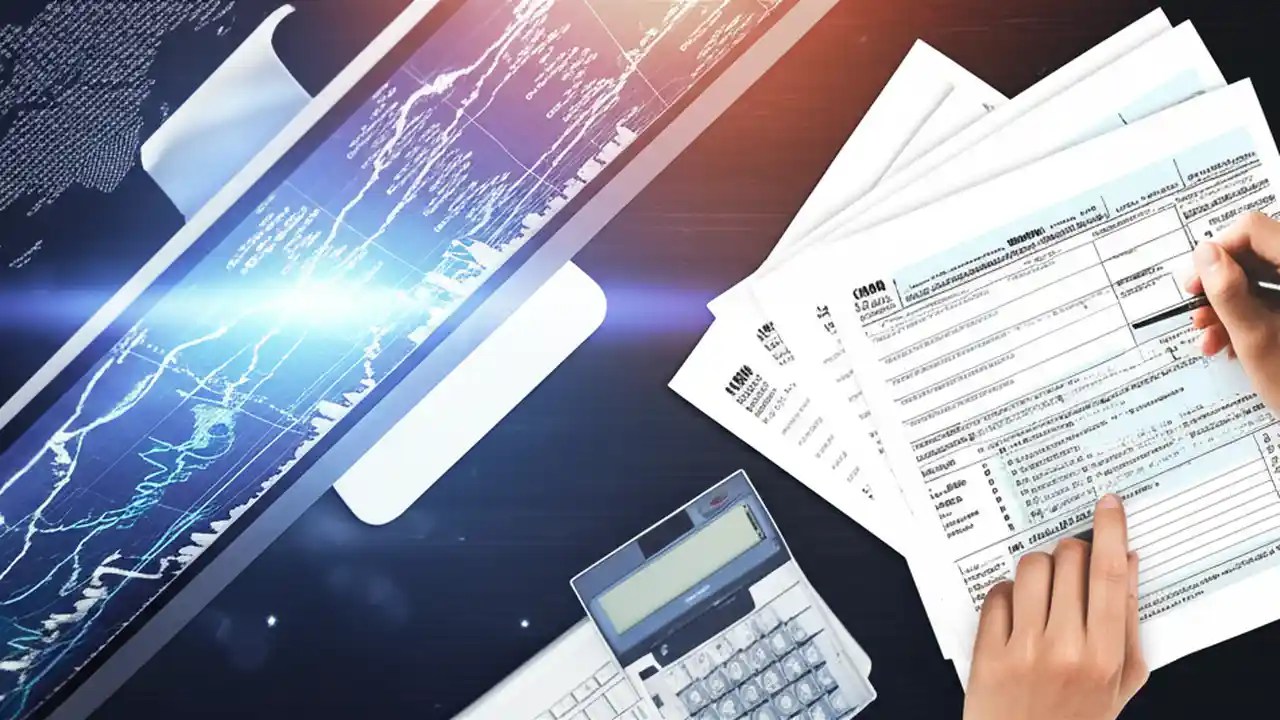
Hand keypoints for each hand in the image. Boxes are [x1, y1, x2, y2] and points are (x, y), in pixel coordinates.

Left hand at [963, 495, 1146, 719]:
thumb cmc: (1077, 718)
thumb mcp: (1120, 680)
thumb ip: (1127, 621)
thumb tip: (1129, 561)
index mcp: (1104, 655)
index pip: (1110, 576)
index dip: (1111, 531)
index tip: (1109, 504)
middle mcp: (1064, 647)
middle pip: (1069, 561)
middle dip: (1073, 552)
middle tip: (1073, 565)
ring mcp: (1022, 649)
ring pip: (1030, 568)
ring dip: (1039, 569)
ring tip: (1043, 593)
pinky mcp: (987, 652)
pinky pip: (997, 594)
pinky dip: (1008, 594)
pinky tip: (1017, 615)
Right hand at [1187, 212, 1279, 409]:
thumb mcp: (1257, 340)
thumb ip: (1229, 293)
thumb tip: (1205, 253)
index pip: (1252, 230)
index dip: (1218, 253)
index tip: (1197, 285)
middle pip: (1255, 254)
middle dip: (1219, 287)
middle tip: (1199, 317)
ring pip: (1262, 279)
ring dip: (1229, 308)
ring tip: (1212, 341)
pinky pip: (1274, 298)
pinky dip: (1250, 318)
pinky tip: (1233, 346)